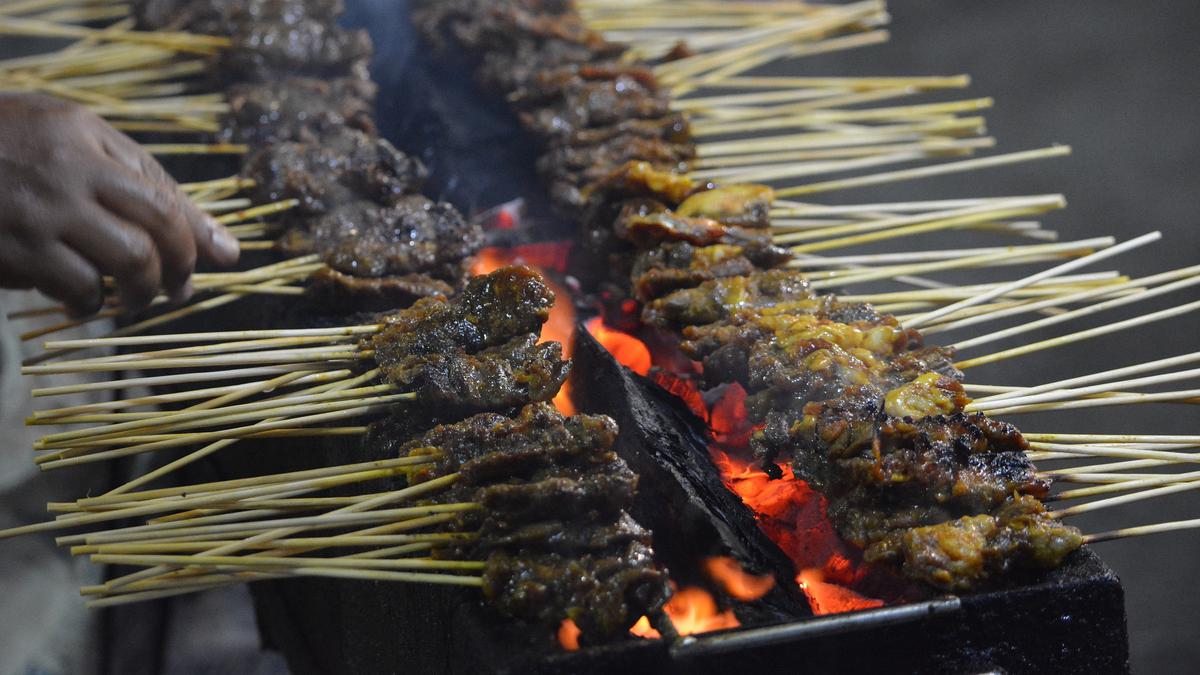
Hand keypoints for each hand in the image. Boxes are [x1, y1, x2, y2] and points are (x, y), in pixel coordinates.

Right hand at [0, 93, 239, 316]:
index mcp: (82, 135)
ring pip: (126, 261)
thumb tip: (220, 245)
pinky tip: (82, 301)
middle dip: (178, 267)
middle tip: (176, 288)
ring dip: (140, 292)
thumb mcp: (66, 139)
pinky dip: (90, 302)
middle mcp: (67, 169)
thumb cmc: (3, 148)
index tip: (219, 260)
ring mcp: (39, 211)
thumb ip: (137, 177)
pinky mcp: (15, 250)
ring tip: (131, 299)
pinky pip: (78, 287)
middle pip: (155, 230)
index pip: (162, 192)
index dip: (196, 233)